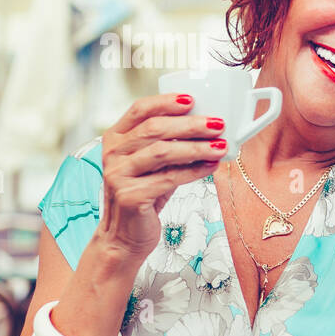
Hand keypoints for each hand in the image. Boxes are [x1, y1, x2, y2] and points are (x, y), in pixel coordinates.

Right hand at [96, 93, 229, 260]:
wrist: (125, 236)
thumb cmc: (144, 195)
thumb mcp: (153, 165)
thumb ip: (169, 145)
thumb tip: (207, 127)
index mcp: (115, 139)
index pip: (139, 110)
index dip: (166, 101)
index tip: (192, 99)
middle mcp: (112, 154)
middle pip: (154, 129)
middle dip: (190, 124)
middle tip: (218, 124)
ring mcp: (118, 175)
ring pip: (162, 152)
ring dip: (197, 147)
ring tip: (222, 146)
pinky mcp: (130, 196)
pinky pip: (169, 178)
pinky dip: (195, 170)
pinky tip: (213, 166)